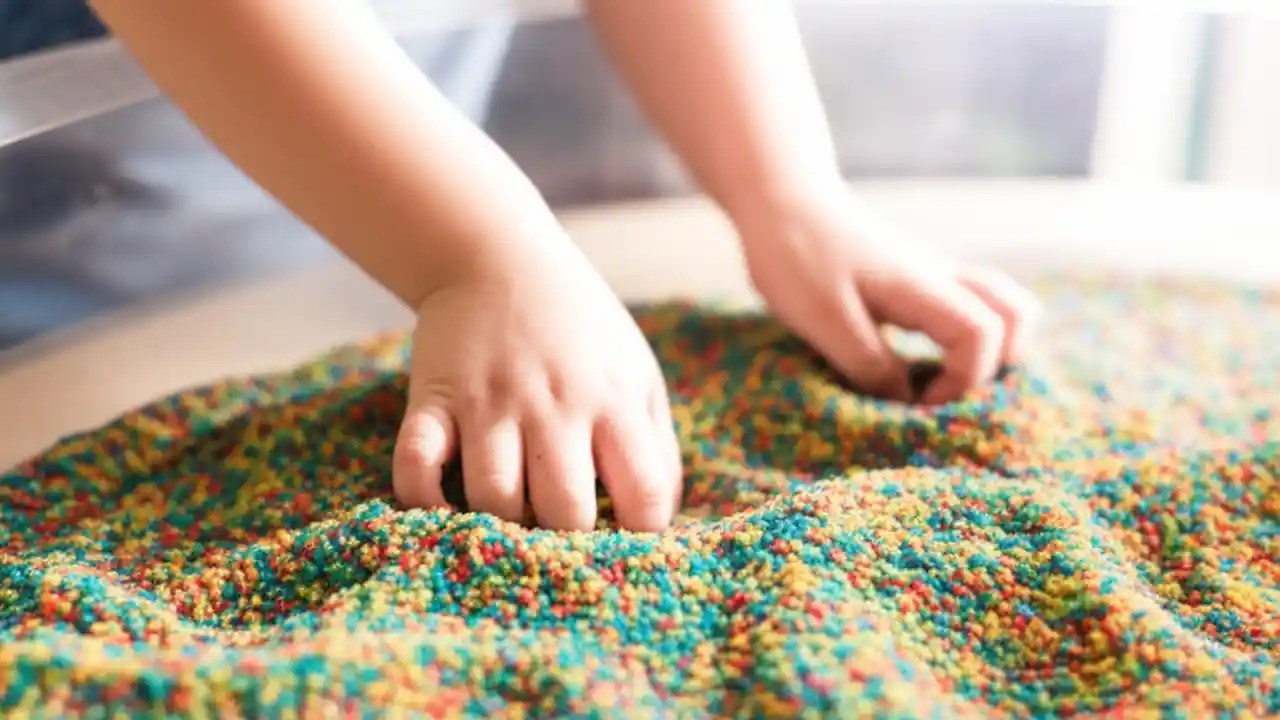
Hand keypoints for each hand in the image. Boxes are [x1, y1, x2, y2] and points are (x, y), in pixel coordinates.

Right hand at [392, 237, 681, 531]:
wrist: (496, 257)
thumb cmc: (581, 331)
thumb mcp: (637, 373)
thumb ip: (655, 447)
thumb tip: (659, 521)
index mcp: (613, 403)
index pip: (644, 495)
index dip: (641, 536)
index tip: (625, 541)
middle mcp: (554, 406)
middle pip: (564, 511)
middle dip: (564, 541)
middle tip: (557, 537)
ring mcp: (489, 403)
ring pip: (493, 499)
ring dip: (500, 526)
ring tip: (509, 521)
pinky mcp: (433, 399)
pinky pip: (417, 466)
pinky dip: (423, 499)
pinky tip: (443, 507)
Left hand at [733, 187, 1039, 404]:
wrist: (780, 197)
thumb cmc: (797, 254)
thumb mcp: (824, 320)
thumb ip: (869, 364)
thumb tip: (905, 400)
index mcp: (922, 288)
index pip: (983, 335)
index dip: (963, 380)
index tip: (919, 402)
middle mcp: (939, 279)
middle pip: (1016, 313)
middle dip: (999, 363)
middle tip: (948, 391)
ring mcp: (929, 276)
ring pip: (995, 306)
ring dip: (988, 347)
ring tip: (944, 380)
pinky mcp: (910, 279)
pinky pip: (961, 307)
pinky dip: (959, 338)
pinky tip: (915, 360)